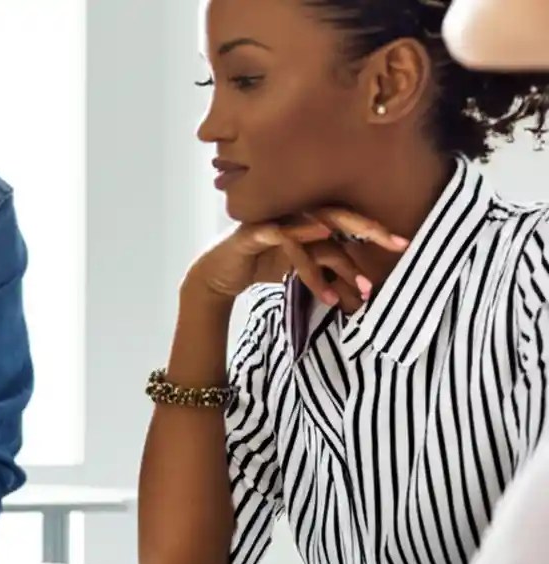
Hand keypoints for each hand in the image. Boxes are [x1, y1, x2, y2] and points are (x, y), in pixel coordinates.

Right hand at [188, 208, 409, 313]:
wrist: (216, 277)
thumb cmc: (260, 267)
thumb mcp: (301, 268)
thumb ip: (330, 269)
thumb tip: (366, 288)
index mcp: (306, 216)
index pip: (346, 218)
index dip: (374, 229)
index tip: (404, 243)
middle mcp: (292, 213)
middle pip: (337, 215)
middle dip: (369, 229)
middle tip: (398, 244)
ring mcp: (273, 220)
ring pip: (316, 236)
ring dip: (340, 266)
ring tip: (358, 293)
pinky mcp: (255, 233)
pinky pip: (287, 244)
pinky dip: (307, 265)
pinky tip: (324, 288)